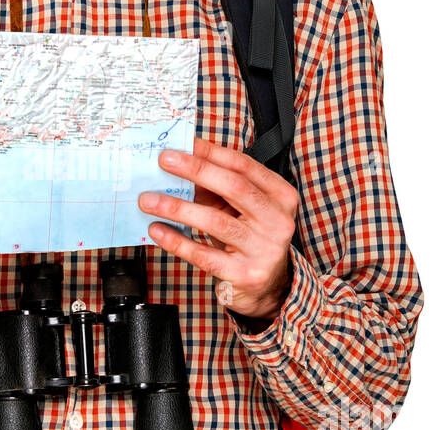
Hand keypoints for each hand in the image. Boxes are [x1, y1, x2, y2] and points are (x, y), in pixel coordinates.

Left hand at [137, 137, 297, 325]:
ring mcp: (264, 249)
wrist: (269, 286)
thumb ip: (218, 188)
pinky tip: (157, 230)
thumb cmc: (251, 238)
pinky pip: (204, 254)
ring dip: (177, 207)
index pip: (244, 166)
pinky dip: (176, 241)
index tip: (183, 144)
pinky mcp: (245, 274)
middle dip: (195, 170)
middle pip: (234, 187)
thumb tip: (179, 165)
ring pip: (215, 221)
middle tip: (164, 161)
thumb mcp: (242, 209)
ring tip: (149, 200)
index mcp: (280, 196)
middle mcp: (277, 221)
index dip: (212, 153)